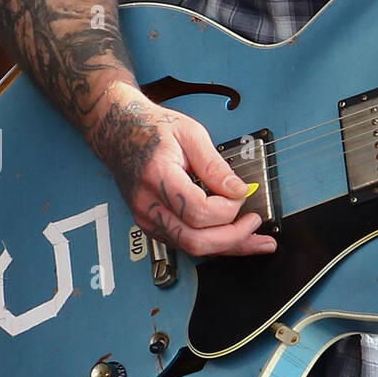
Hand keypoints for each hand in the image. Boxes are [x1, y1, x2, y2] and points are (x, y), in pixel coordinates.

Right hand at [87, 83, 276, 257]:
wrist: (120, 132)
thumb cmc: (153, 129)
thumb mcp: (190, 134)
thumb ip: (214, 164)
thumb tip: (238, 189)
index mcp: (157, 177)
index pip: (198, 211)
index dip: (227, 208)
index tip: (242, 193)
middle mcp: (148, 205)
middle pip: (195, 240)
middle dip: (233, 237)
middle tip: (256, 222)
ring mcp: (147, 218)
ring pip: (191, 248)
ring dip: (227, 247)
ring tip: (257, 241)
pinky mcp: (152, 224)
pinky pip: (185, 242)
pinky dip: (213, 243)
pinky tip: (234, 238)